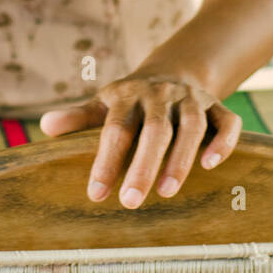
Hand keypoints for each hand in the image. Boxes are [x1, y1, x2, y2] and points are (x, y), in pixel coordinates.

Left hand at [39, 74, 241, 208]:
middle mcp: (161, 96)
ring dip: (180, 158)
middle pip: (155, 130)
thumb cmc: (131, 100)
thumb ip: (78, 117)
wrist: (175, 70)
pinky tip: (212, 164)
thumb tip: (46, 126)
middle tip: (130, 202)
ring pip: (191, 126)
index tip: (96, 194)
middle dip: (143, 166)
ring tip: (167, 193)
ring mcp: (191, 100)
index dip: (106, 161)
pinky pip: (226, 121)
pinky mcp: (217, 106)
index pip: (116, 129)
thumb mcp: (104, 104)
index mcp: (129, 97)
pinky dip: (222, 141)